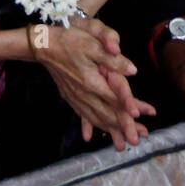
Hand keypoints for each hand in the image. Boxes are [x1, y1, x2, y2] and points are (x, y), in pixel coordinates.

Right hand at [35, 19, 153, 151]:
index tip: (141, 118)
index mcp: (92, 81)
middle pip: (107, 114)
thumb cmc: (69, 41)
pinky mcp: (70, 96)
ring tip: (121, 144)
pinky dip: (88, 126)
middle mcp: (84, 94)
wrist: (44, 46)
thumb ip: (113, 60)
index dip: (130, 108)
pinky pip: (82, 115)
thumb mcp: (92, 44)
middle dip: (123, 128)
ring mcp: (76, 97)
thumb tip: (133, 70)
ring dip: (109, 131)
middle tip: (137, 140)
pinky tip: (88, 137)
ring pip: (95, 118)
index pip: (115, 98)